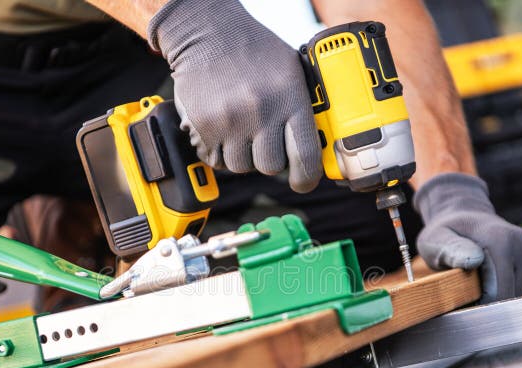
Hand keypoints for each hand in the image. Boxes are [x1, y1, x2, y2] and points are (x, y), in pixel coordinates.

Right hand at [147, 0, 322, 192]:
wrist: (207, 32)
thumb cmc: (253, 50)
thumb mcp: (291, 71)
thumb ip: (303, 108)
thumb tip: (317, 149)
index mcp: (290, 98)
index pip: (306, 156)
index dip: (307, 178)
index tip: (304, 182)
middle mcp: (261, 112)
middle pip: (271, 167)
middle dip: (268, 159)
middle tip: (263, 140)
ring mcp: (230, 121)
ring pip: (241, 167)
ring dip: (241, 155)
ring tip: (240, 129)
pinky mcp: (204, 126)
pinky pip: (216, 160)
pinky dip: (219, 152)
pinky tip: (222, 129)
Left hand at [413, 173, 521, 302]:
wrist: (465, 215)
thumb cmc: (446, 232)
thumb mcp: (438, 239)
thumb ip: (452, 250)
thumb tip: (473, 260)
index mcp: (501, 240)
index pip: (502, 292)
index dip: (483, 307)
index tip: (465, 306)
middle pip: (515, 296)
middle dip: (493, 305)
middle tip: (470, 297)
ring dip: (503, 299)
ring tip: (481, 288)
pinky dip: (513, 292)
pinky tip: (494, 283)